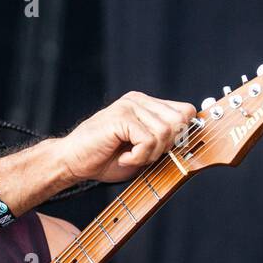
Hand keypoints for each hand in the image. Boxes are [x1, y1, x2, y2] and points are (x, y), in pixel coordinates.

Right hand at [57, 91, 197, 182]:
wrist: (71, 162)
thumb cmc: (104, 159)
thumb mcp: (143, 151)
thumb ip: (165, 141)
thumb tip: (190, 139)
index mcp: (145, 104)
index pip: (186, 111)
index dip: (181, 135)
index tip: (162, 151)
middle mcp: (138, 100)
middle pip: (180, 120)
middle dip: (167, 146)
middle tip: (143, 155)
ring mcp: (128, 106)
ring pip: (165, 132)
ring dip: (150, 154)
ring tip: (130, 157)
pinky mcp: (120, 117)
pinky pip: (148, 140)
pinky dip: (139, 157)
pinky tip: (123, 157)